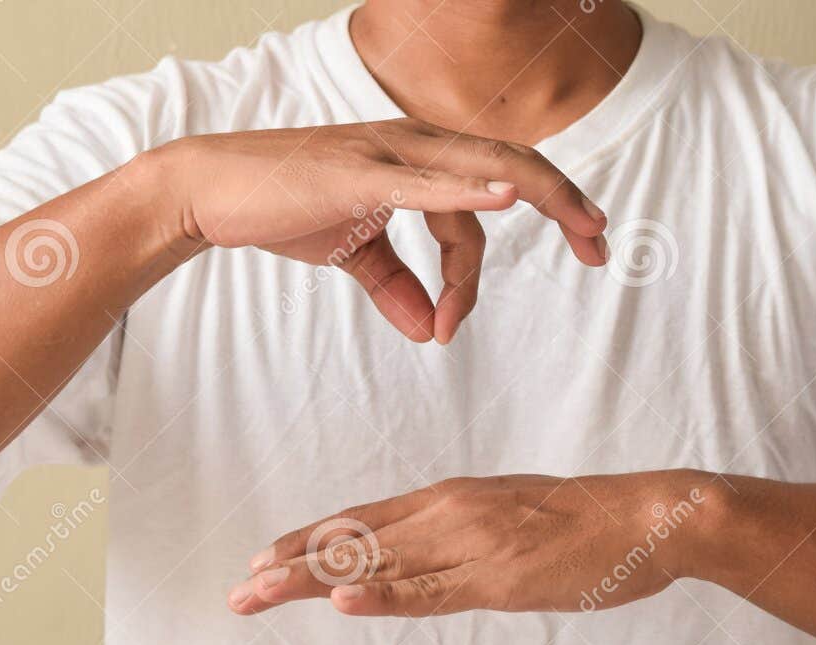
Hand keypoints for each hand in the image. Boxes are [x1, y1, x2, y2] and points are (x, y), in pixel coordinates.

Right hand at [156, 118, 609, 343]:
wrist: (211, 190)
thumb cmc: (282, 206)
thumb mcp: (352, 252)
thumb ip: (395, 286)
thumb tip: (425, 328)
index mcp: (416, 161)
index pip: (484, 200)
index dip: (520, 238)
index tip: (545, 273)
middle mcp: (412, 145)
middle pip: (510, 163)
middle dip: (566, 201)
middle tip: (604, 241)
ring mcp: (386, 152)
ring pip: (483, 167)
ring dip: (541, 194)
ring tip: (584, 227)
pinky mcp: (358, 171)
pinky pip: (424, 180)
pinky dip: (471, 187)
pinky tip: (510, 195)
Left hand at [228, 471, 713, 617]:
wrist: (646, 515)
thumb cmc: (584, 520)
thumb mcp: (508, 519)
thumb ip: (462, 534)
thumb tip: (422, 556)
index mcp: (452, 498)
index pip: (364, 521)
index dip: (311, 540)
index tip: (265, 558)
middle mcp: (450, 513)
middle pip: (357, 542)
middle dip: (293, 566)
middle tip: (241, 588)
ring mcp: (471, 543)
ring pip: (379, 565)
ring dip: (315, 581)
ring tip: (262, 592)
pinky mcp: (499, 577)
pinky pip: (431, 592)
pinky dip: (385, 597)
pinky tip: (343, 603)